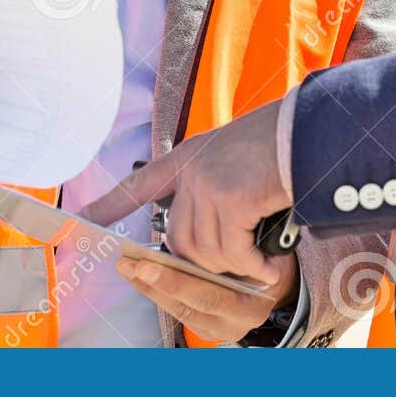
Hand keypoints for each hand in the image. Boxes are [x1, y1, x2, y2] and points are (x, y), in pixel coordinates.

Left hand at [83, 100, 290, 284]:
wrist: (313, 128)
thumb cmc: (285, 142)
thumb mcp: (236, 156)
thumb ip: (214, 184)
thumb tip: (208, 236)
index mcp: (189, 156)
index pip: (140, 183)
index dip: (111, 203)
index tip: (82, 218)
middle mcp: (191, 170)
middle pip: (179, 240)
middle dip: (208, 263)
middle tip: (243, 267)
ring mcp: (208, 183)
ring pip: (205, 252)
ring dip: (238, 267)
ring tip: (264, 263)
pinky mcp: (231, 199)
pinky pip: (234, 254)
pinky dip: (254, 267)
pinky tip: (272, 264)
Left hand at [115, 252, 296, 343]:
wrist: (279, 285)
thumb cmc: (272, 256)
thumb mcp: (268, 248)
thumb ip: (242, 244)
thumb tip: (211, 225)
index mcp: (253, 304)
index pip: (209, 296)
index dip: (176, 282)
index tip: (149, 265)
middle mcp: (236, 322)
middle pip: (187, 306)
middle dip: (154, 285)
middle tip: (129, 265)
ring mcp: (218, 328)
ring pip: (176, 309)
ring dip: (147, 286)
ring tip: (126, 265)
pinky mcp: (204, 325)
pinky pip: (175, 308)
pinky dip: (154, 289)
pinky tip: (137, 273)